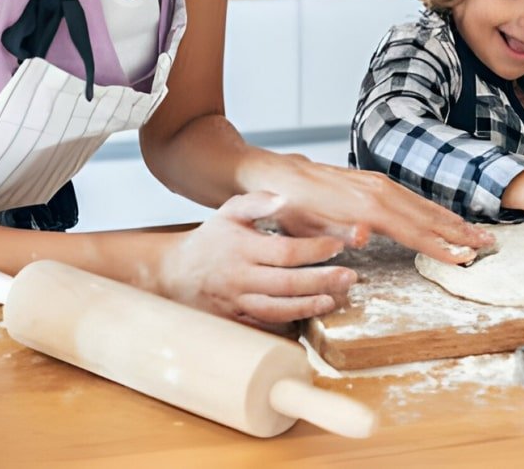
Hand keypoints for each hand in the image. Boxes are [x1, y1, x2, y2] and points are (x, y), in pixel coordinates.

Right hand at [157, 192, 355, 328]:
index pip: (285, 251)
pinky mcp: (236, 320)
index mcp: (242, 248)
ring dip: (309, 307)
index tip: (338, 247)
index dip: (314, 251)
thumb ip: (257, 201)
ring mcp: (237, 302)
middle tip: (349, 277)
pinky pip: (264, 325)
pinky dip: (288, 323)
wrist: (174, 271)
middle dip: (322, 282)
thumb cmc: (209, 240)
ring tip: (333, 300)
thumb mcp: (229, 211)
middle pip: (287, 284)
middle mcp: (240, 277)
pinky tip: (309, 317)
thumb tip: (284, 198)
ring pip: (277, 310)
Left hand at [239, 153, 492, 264]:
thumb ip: (337, 234)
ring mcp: (380, 184)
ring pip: (424, 205)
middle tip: (488, 245)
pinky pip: (413, 198)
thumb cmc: (291, 208)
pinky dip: (434, 209)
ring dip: (452, 220)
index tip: (466, 259)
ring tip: (476, 233)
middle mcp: (380, 192)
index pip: (414, 232)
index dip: (441, 248)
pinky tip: (442, 217)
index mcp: (368, 208)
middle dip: (459, 232)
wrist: (278, 176)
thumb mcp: (307, 228)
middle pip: (428, 216)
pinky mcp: (376, 182)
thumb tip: (364, 236)